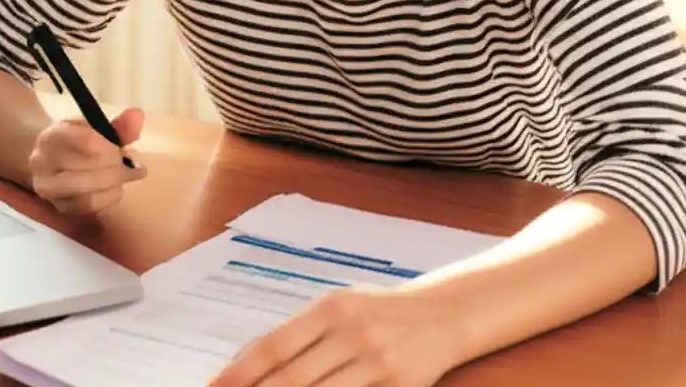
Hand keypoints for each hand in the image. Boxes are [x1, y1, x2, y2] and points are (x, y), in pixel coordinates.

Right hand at [27, 108, 146, 214]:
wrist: (49, 159)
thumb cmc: (76, 141)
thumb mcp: (94, 127)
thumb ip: (118, 125)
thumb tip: (138, 115)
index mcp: (52, 136)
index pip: (86, 141)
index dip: (110, 147)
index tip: (120, 148)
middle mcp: (42, 163)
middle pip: (87, 170)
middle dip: (115, 168)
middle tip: (127, 165)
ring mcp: (48, 189)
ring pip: (87, 194)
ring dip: (114, 185)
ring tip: (123, 176)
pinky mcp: (59, 207)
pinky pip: (89, 209)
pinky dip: (109, 199)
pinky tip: (115, 188)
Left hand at [210, 287, 460, 386]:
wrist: (443, 315)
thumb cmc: (378, 312)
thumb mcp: (337, 308)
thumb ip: (297, 334)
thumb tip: (245, 362)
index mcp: (331, 308)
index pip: (275, 346)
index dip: (242, 372)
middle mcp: (352, 333)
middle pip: (293, 378)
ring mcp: (377, 363)